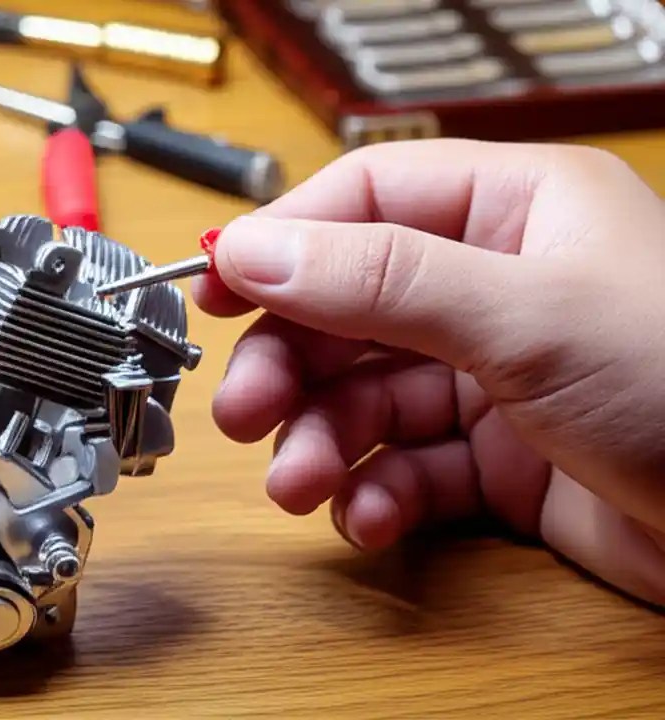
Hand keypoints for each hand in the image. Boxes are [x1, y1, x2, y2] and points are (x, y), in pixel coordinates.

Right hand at [194, 139, 664, 605]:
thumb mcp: (521, 315)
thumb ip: (378, 279)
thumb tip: (255, 248)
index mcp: (513, 212)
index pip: (362, 202)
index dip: (281, 244)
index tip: (213, 291)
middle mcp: (496, 286)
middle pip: (346, 308)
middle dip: (290, 364)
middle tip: (245, 412)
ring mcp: (493, 375)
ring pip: (364, 394)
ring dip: (318, 440)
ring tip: (299, 481)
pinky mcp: (496, 458)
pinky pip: (402, 464)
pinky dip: (371, 491)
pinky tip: (366, 513)